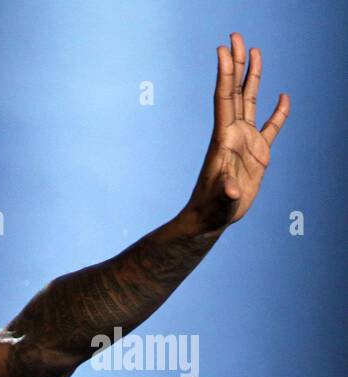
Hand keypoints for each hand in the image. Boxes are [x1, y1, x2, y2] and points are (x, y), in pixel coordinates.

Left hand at [183, 31, 288, 232]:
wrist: (211, 220)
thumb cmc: (211, 211)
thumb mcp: (219, 202)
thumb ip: (226, 194)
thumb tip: (232, 189)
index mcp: (223, 139)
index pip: (224, 99)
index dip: (224, 74)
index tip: (223, 50)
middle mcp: (233, 134)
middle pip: (235, 91)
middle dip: (236, 64)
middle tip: (236, 36)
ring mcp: (245, 141)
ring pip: (250, 101)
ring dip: (252, 76)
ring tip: (254, 52)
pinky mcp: (258, 154)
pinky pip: (271, 127)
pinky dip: (279, 112)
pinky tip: (284, 96)